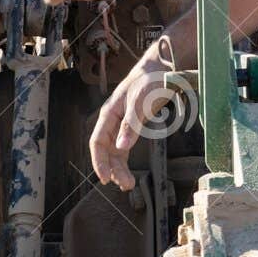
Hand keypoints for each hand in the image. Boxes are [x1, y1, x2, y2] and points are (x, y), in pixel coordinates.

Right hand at [89, 54, 175, 190]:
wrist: (160, 70)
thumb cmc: (148, 82)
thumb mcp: (140, 103)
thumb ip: (131, 125)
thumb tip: (122, 148)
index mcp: (109, 114)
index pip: (97, 142)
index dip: (99, 161)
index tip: (106, 178)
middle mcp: (111, 121)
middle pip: (106, 150)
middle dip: (112, 169)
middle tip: (126, 186)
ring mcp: (121, 125)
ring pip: (114, 152)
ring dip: (119, 168)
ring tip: (128, 185)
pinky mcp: (132, 126)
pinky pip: (123, 148)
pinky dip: (124, 161)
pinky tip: (128, 173)